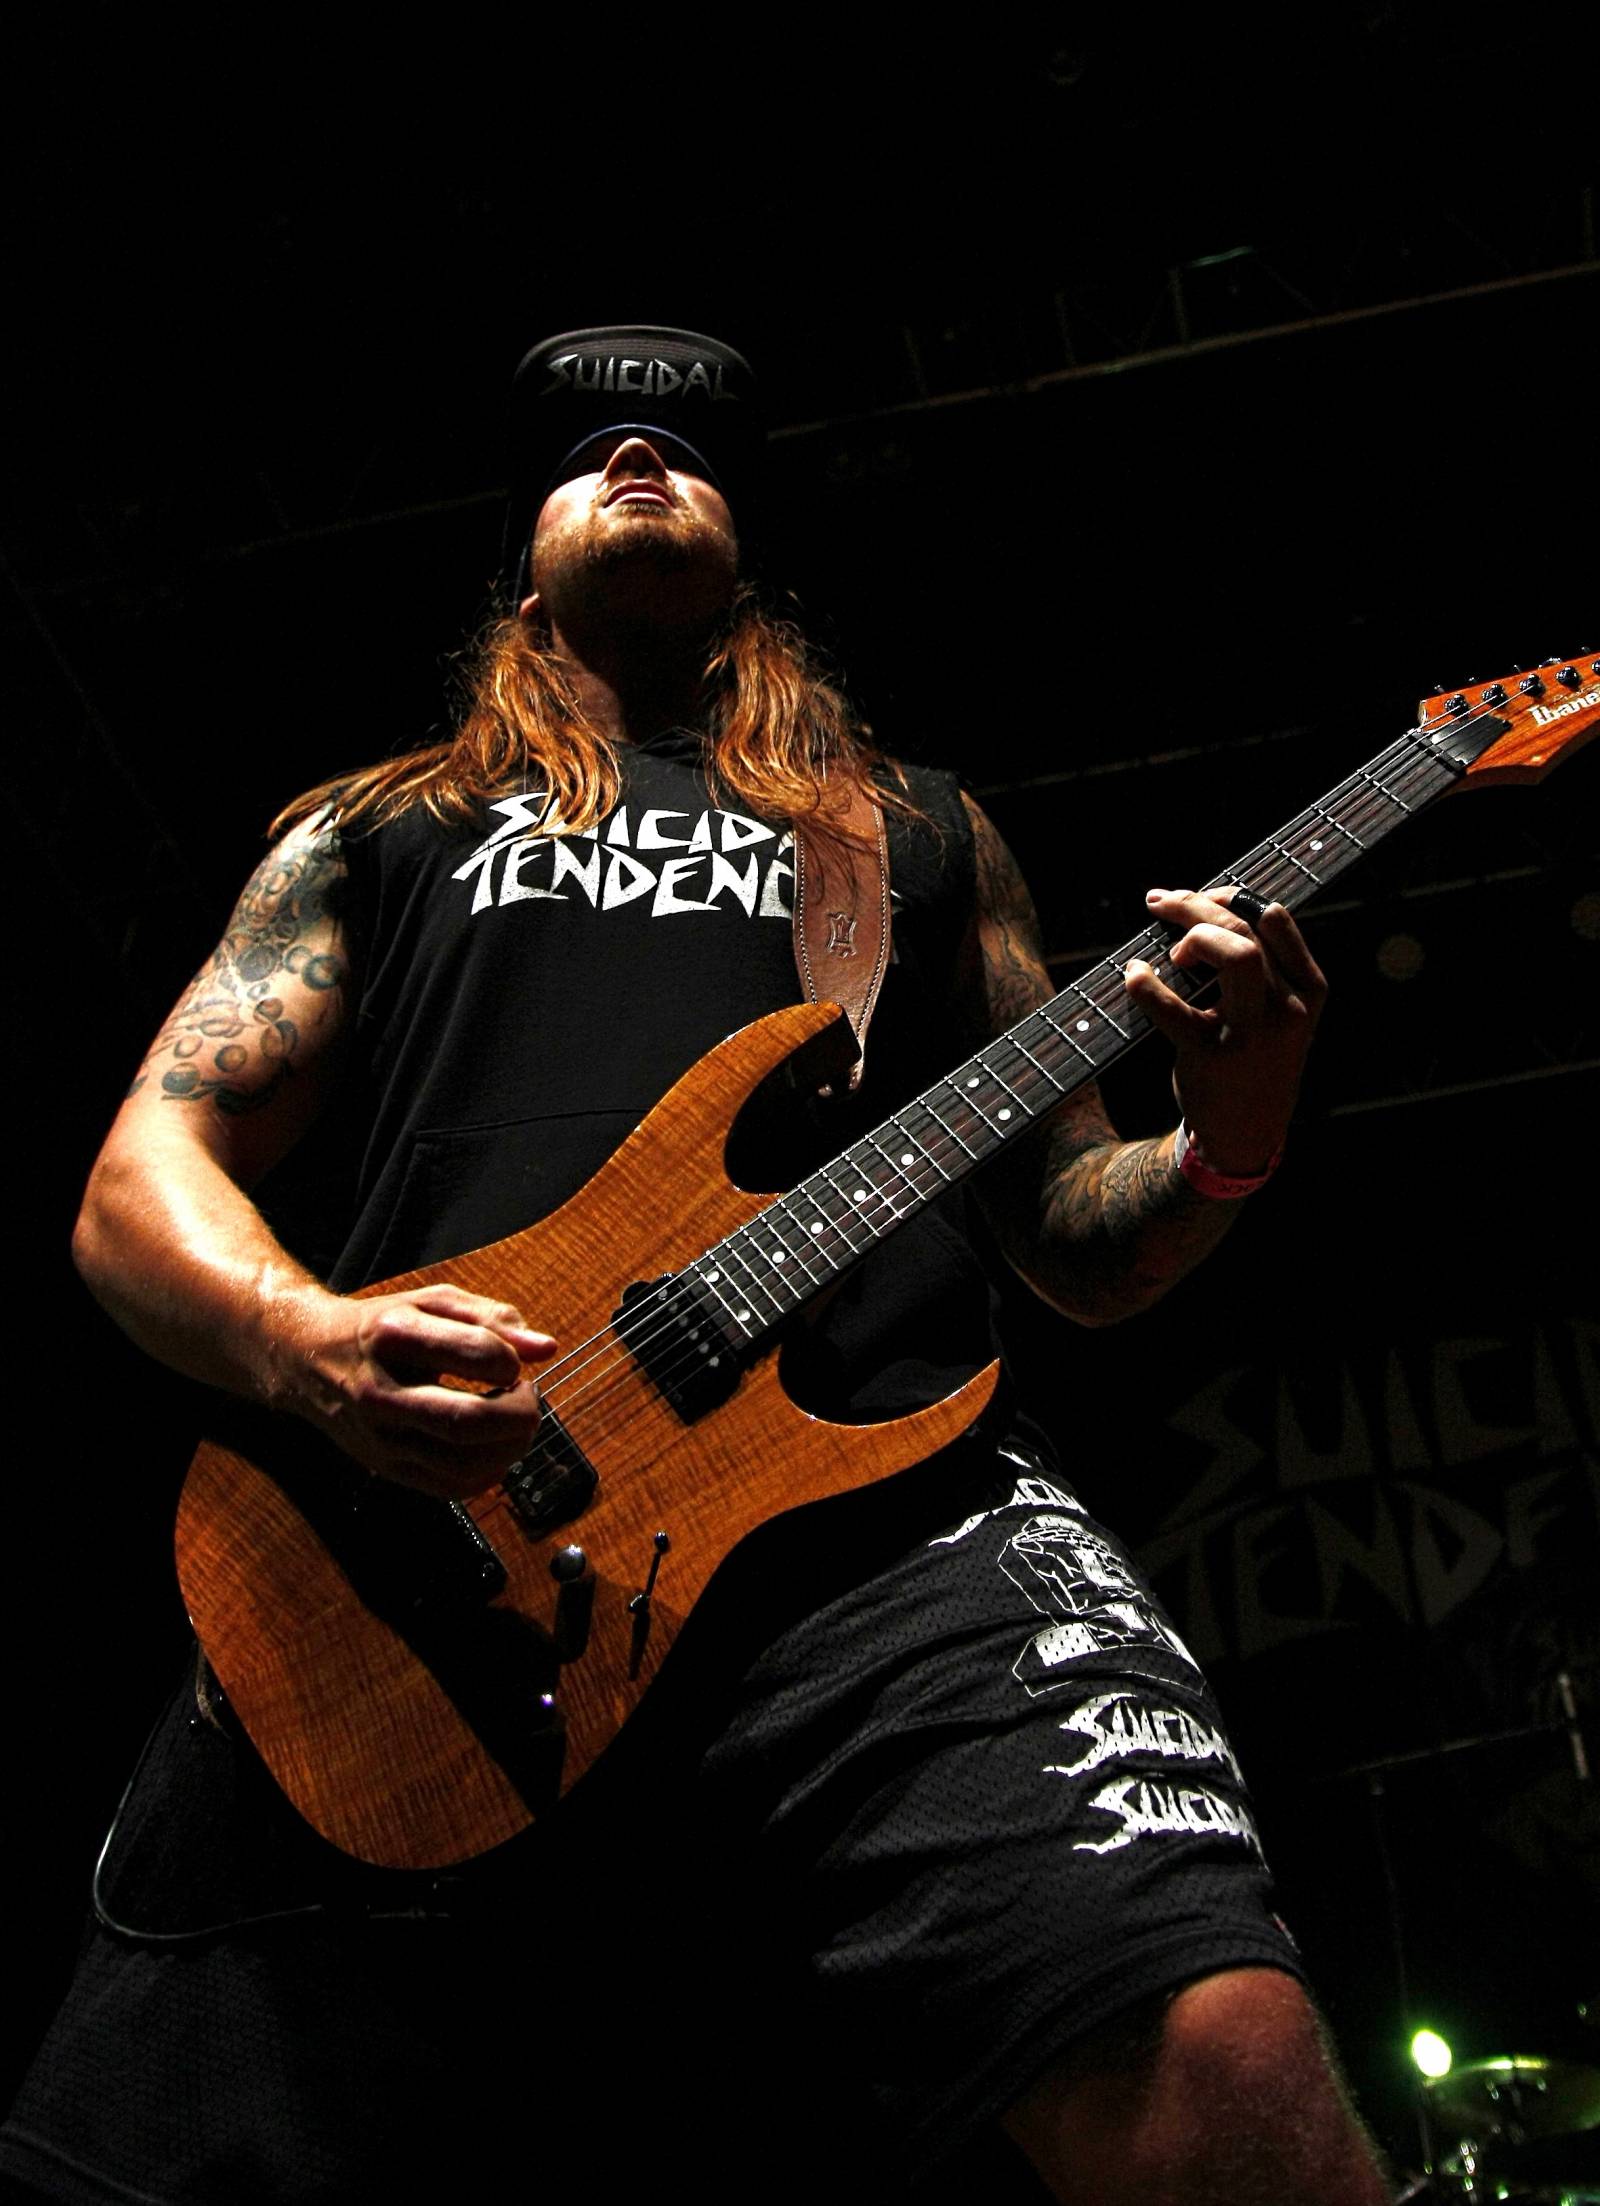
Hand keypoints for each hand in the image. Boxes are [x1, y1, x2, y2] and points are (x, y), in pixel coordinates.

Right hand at [284, 1281, 555, 1497]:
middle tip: (529, 1397)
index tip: (512, 1361)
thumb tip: (547, 1349)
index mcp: (394, 1335)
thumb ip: (493, 1318)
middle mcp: (381, 1392)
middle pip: (467, 1421)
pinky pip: (451, 1486)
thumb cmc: (381, 1327)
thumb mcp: (432, 1301)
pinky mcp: (386, 1468)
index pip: (473, 1352)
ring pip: (463, 1463)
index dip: (509, 1359)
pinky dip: (489, 1472)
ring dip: (510, 1446)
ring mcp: (380, 1438)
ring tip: (514, 1420)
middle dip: (519, 1414)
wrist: (308, 1359)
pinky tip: (494, 1447)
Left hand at [1124, 888, 1326, 1174]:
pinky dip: (1144, 984)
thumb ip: (1262, 966)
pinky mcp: (1210, 1057)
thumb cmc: (1254, 1059)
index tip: (1201, 896)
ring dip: (1193, 935)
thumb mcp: (1279, 1012)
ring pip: (1236, 954)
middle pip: (1248, 929)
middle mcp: (1289, 1008)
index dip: (1230, 895)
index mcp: (1310, 989)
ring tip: (1173, 953)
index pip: (1273, 917)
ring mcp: (1252, 1034)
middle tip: (1162, 906)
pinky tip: (1134, 975)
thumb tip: (1202, 907)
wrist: (1246, 1133)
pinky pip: (1171, 1007)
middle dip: (1198, 906)